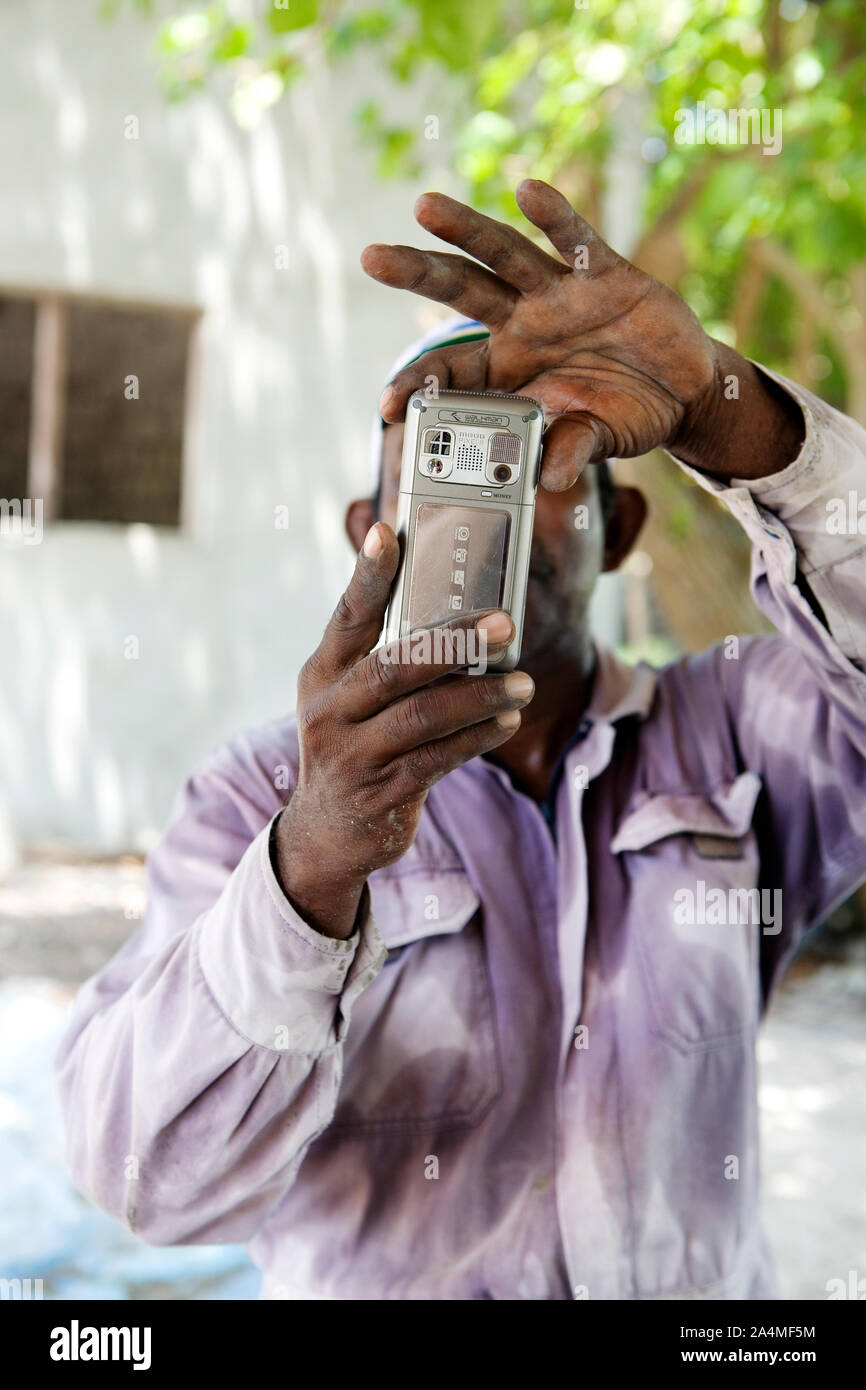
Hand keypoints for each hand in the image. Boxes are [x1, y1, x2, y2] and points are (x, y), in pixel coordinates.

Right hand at [274, 523, 534, 938]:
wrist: (327, 834)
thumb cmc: (354, 744)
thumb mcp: (349, 698)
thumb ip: (385, 658)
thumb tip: (458, 614)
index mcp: (323, 674)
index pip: (347, 616)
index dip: (368, 574)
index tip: (389, 532)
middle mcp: (330, 710)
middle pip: (394, 666)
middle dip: (454, 641)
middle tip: (505, 624)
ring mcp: (353, 754)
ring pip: (423, 715)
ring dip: (480, 696)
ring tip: (521, 684)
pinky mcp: (382, 792)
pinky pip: (438, 758)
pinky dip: (477, 737)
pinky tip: (505, 721)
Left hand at [361, 179, 802, 486]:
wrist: (684, 393)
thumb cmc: (627, 416)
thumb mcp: (598, 441)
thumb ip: (572, 449)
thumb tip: (551, 478)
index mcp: (510, 368)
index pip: (454, 370)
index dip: (420, 385)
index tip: (387, 406)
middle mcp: (525, 323)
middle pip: (461, 291)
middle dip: (417, 274)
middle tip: (371, 257)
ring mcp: (561, 294)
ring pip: (505, 255)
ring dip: (466, 231)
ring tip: (424, 207)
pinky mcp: (607, 274)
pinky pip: (577, 242)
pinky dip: (555, 219)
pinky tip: (529, 192)